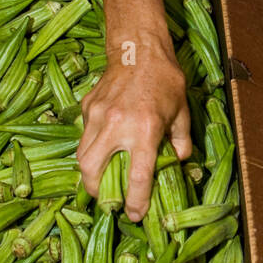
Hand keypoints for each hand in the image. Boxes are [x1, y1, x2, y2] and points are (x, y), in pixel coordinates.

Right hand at [76, 35, 190, 220]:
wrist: (139, 47)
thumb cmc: (166, 80)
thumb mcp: (182, 112)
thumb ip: (180, 141)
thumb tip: (177, 163)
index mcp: (146, 129)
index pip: (137, 176)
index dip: (136, 201)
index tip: (135, 214)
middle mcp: (117, 125)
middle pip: (91, 170)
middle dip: (96, 191)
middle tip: (109, 199)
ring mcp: (97, 115)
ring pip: (81, 154)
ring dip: (90, 172)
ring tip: (101, 179)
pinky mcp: (87, 106)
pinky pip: (84, 134)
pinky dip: (91, 146)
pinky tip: (104, 146)